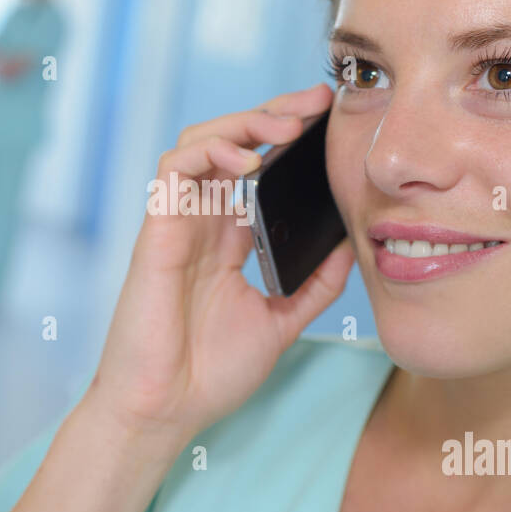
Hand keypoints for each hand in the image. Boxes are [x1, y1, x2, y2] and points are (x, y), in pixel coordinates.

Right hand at [83, 82, 353, 443]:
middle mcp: (203, 221)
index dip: (288, 138)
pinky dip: (210, 150)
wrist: (167, 409)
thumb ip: (314, 283)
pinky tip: (246, 158)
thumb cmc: (211, 373)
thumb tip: (353, 245)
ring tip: (287, 125)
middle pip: (233, 141)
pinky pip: (175, 169)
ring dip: (244, 123)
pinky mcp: (157, 230)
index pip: (258, 168)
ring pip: (201, 142)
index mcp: (229, 238)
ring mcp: (178, 222)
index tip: (330, 121)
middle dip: (274, 113)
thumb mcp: (281, 321)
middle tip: (317, 102)